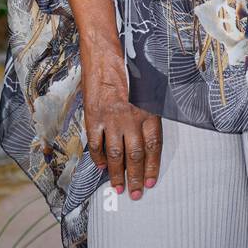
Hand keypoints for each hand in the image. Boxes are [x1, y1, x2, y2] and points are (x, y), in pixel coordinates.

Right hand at [82, 42, 161, 198]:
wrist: (106, 54)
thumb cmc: (131, 69)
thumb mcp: (150, 88)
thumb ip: (151, 110)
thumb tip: (152, 132)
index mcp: (148, 110)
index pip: (154, 145)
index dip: (152, 166)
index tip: (151, 181)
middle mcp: (131, 118)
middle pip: (135, 155)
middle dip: (135, 177)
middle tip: (135, 194)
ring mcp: (111, 119)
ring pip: (116, 155)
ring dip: (117, 174)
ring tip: (118, 188)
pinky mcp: (94, 117)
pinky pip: (96, 144)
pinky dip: (98, 158)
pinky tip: (101, 167)